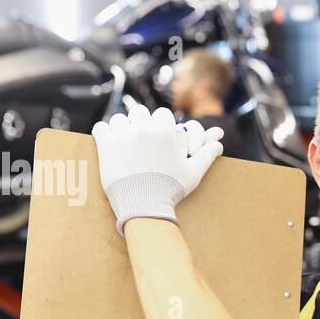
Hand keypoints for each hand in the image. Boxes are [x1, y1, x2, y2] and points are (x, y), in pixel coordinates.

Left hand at [91, 104, 224, 235]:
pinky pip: (100, 127)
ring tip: (125, 142)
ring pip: (119, 118)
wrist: (144, 206)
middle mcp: (144, 129)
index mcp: (165, 132)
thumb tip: (219, 145)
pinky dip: (104, 133)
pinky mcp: (105, 145)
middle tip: (140, 138)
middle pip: (139, 112)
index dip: (160, 123)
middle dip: (140, 123)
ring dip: (122, 127)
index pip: (161, 113)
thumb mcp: (193, 173)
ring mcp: (123, 136)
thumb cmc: (170, 190)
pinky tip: (110, 143)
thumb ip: (206, 156)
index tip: (157, 134)